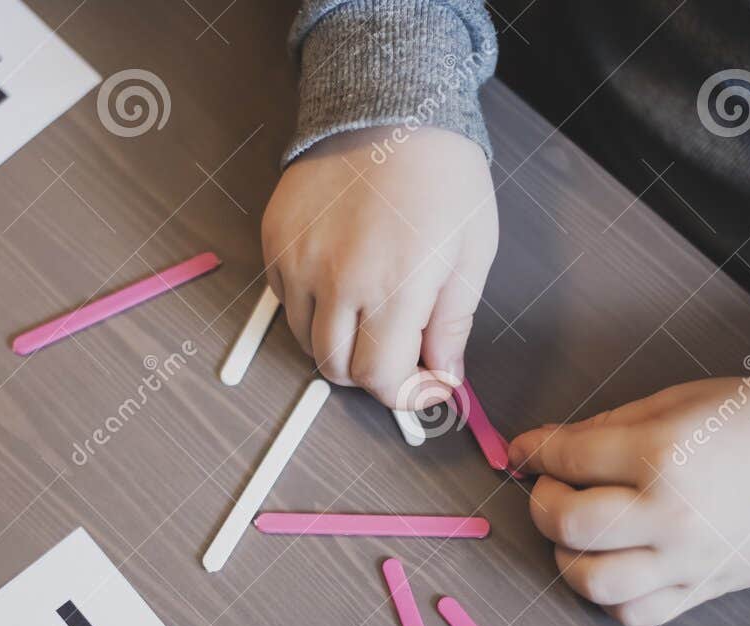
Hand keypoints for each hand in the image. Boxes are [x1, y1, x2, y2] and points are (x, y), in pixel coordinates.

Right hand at [261, 126, 497, 407]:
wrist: (390, 107)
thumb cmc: (443, 176)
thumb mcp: (472, 251)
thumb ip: (454, 324)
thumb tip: (443, 378)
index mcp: (396, 286)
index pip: (379, 379)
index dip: (401, 394)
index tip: (420, 387)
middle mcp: (339, 280)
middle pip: (337, 369)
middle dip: (369, 372)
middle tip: (397, 349)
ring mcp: (300, 261)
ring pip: (306, 341)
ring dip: (337, 342)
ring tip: (369, 309)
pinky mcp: (277, 241)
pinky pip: (286, 302)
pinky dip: (311, 307)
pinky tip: (341, 277)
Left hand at [508, 378, 749, 625]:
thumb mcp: (678, 402)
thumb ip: (606, 426)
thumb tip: (545, 448)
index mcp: (662, 456)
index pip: (568, 460)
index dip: (534, 453)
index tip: (523, 451)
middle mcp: (669, 516)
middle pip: (568, 524)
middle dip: (543, 503)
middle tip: (550, 488)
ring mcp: (685, 562)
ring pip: (591, 581)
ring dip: (566, 556)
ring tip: (577, 532)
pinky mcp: (701, 591)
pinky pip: (633, 613)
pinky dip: (608, 596)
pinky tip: (610, 564)